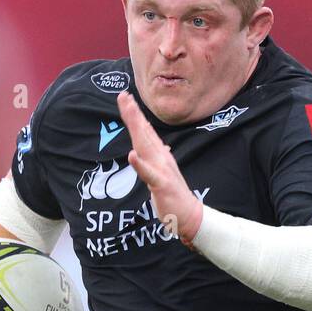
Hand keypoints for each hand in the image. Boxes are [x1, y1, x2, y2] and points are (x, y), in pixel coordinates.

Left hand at [116, 90, 202, 245]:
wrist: (188, 214)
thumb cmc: (174, 194)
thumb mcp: (164, 171)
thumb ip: (160, 157)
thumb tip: (160, 144)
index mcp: (160, 155)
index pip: (145, 131)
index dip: (135, 114)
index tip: (125, 98)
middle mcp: (161, 158)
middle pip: (144, 133)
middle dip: (133, 114)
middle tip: (123, 96)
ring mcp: (161, 170)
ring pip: (145, 146)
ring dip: (136, 129)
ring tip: (129, 112)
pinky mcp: (161, 184)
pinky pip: (149, 174)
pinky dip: (140, 164)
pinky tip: (132, 155)